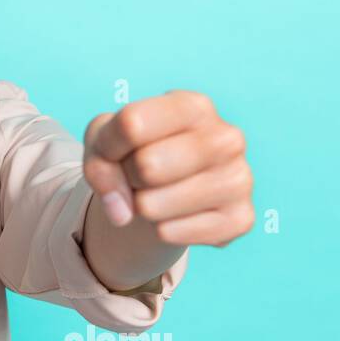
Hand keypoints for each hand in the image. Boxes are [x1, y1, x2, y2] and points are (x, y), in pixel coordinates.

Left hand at [83, 90, 253, 245]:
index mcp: (194, 106)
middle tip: (143, 176)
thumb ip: (99, 163)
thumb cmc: (136, 152)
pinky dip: (159, 229)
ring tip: (158, 193)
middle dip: (130, 177)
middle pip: (147, 166)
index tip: (118, 148)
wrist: (166, 189)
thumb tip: (122, 212)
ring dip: (142, 206)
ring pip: (152, 205)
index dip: (109, 145)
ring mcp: (239, 179)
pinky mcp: (240, 219)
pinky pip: (169, 234)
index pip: (131, 125)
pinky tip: (175, 214)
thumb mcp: (105, 142)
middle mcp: (226, 138)